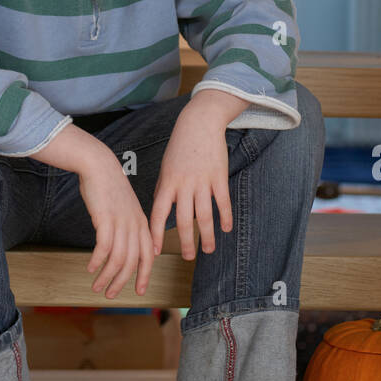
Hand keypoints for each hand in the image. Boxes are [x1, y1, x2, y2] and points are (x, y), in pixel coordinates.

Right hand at [77, 149, 154, 299]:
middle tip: (110, 295)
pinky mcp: (105, 219)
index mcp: (142, 223)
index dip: (144, 275)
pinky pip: (103, 248)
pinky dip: (97, 262)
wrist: (99, 165)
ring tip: (97, 286)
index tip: (138, 292)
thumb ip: (128, 226)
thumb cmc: (109, 187)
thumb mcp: (125, 207)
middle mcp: (134, 225)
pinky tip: (90, 268)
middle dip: (122, 282)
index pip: (148, 256)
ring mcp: (121, 222)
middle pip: (132, 262)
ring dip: (107, 276)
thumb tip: (123, 246)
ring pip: (118, 259)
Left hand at [149, 110, 232, 259]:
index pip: (158, 213)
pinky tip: (226, 229)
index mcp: (168, 182)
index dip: (155, 234)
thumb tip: (159, 211)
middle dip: (185, 242)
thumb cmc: (180, 146)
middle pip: (183, 220)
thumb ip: (163, 188)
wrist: (199, 123)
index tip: (154, 251)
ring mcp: (202, 181)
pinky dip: (225, 217)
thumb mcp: (166, 166)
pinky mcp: (219, 176)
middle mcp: (183, 184)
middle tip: (188, 257)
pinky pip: (223, 201)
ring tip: (208, 249)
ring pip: (205, 215)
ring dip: (207, 235)